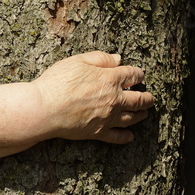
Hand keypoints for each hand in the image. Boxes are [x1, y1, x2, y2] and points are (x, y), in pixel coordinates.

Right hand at [31, 51, 153, 143]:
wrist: (45, 108)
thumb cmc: (58, 81)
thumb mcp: (78, 61)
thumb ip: (100, 58)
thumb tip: (118, 59)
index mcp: (110, 79)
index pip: (133, 75)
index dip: (138, 74)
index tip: (140, 75)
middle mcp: (114, 99)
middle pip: (139, 99)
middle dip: (147, 98)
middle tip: (150, 98)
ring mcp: (108, 118)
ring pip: (132, 118)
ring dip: (141, 115)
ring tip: (144, 113)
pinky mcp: (98, 132)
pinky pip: (118, 136)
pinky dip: (126, 136)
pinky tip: (130, 136)